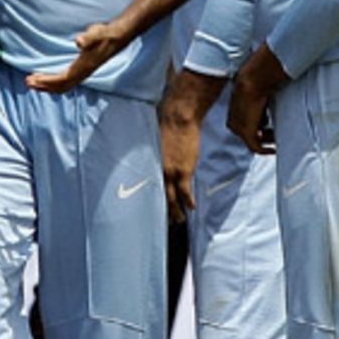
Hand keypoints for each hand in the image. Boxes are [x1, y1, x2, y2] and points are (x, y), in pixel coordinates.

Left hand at [25, 16, 129, 95]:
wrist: (117, 36)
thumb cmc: (104, 34)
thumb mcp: (95, 33)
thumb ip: (87, 38)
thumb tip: (78, 41)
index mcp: (83, 67)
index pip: (62, 79)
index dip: (48, 81)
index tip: (33, 79)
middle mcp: (83, 73)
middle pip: (61, 86)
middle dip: (44, 86)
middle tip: (27, 82)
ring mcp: (84, 73)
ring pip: (64, 86)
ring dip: (48, 86)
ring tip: (33, 83)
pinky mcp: (83, 70)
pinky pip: (67, 82)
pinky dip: (55, 84)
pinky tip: (48, 79)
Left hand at [158, 68, 224, 222]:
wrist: (179, 117)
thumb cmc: (165, 123)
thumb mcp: (153, 140)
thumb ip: (152, 153)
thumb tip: (149, 156)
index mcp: (148, 163)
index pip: (147, 187)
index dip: (149, 199)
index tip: (149, 209)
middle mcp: (157, 171)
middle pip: (158, 196)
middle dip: (163, 210)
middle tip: (165, 222)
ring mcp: (171, 172)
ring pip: (172, 198)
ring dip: (176, 211)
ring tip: (177, 221)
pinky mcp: (185, 170)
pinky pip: (186, 192)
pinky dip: (188, 201)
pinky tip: (191, 209)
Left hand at [228, 45, 285, 153]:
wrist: (252, 80)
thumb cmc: (255, 82)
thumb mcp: (255, 93)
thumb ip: (258, 101)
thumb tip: (267, 98)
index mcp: (232, 113)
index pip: (246, 126)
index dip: (260, 128)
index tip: (271, 128)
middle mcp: (233, 123)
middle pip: (250, 136)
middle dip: (264, 136)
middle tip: (277, 134)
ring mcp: (239, 129)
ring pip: (254, 142)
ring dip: (266, 141)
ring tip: (278, 138)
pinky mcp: (247, 134)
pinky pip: (256, 148)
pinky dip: (265, 150)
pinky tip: (274, 149)